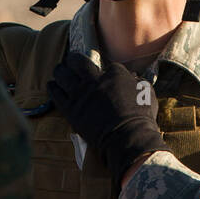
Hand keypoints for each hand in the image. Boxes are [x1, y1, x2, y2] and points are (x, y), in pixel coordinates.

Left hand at [48, 53, 166, 185]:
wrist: (127, 138)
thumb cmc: (141, 118)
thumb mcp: (147, 94)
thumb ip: (138, 82)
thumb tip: (133, 76)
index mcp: (115, 74)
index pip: (108, 65)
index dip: (106, 70)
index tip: (103, 74)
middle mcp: (95, 79)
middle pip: (78, 62)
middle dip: (74, 60)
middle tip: (71, 61)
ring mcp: (81, 94)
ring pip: (63, 74)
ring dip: (60, 71)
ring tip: (59, 71)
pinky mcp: (71, 109)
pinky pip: (56, 94)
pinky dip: (53, 88)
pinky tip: (52, 85)